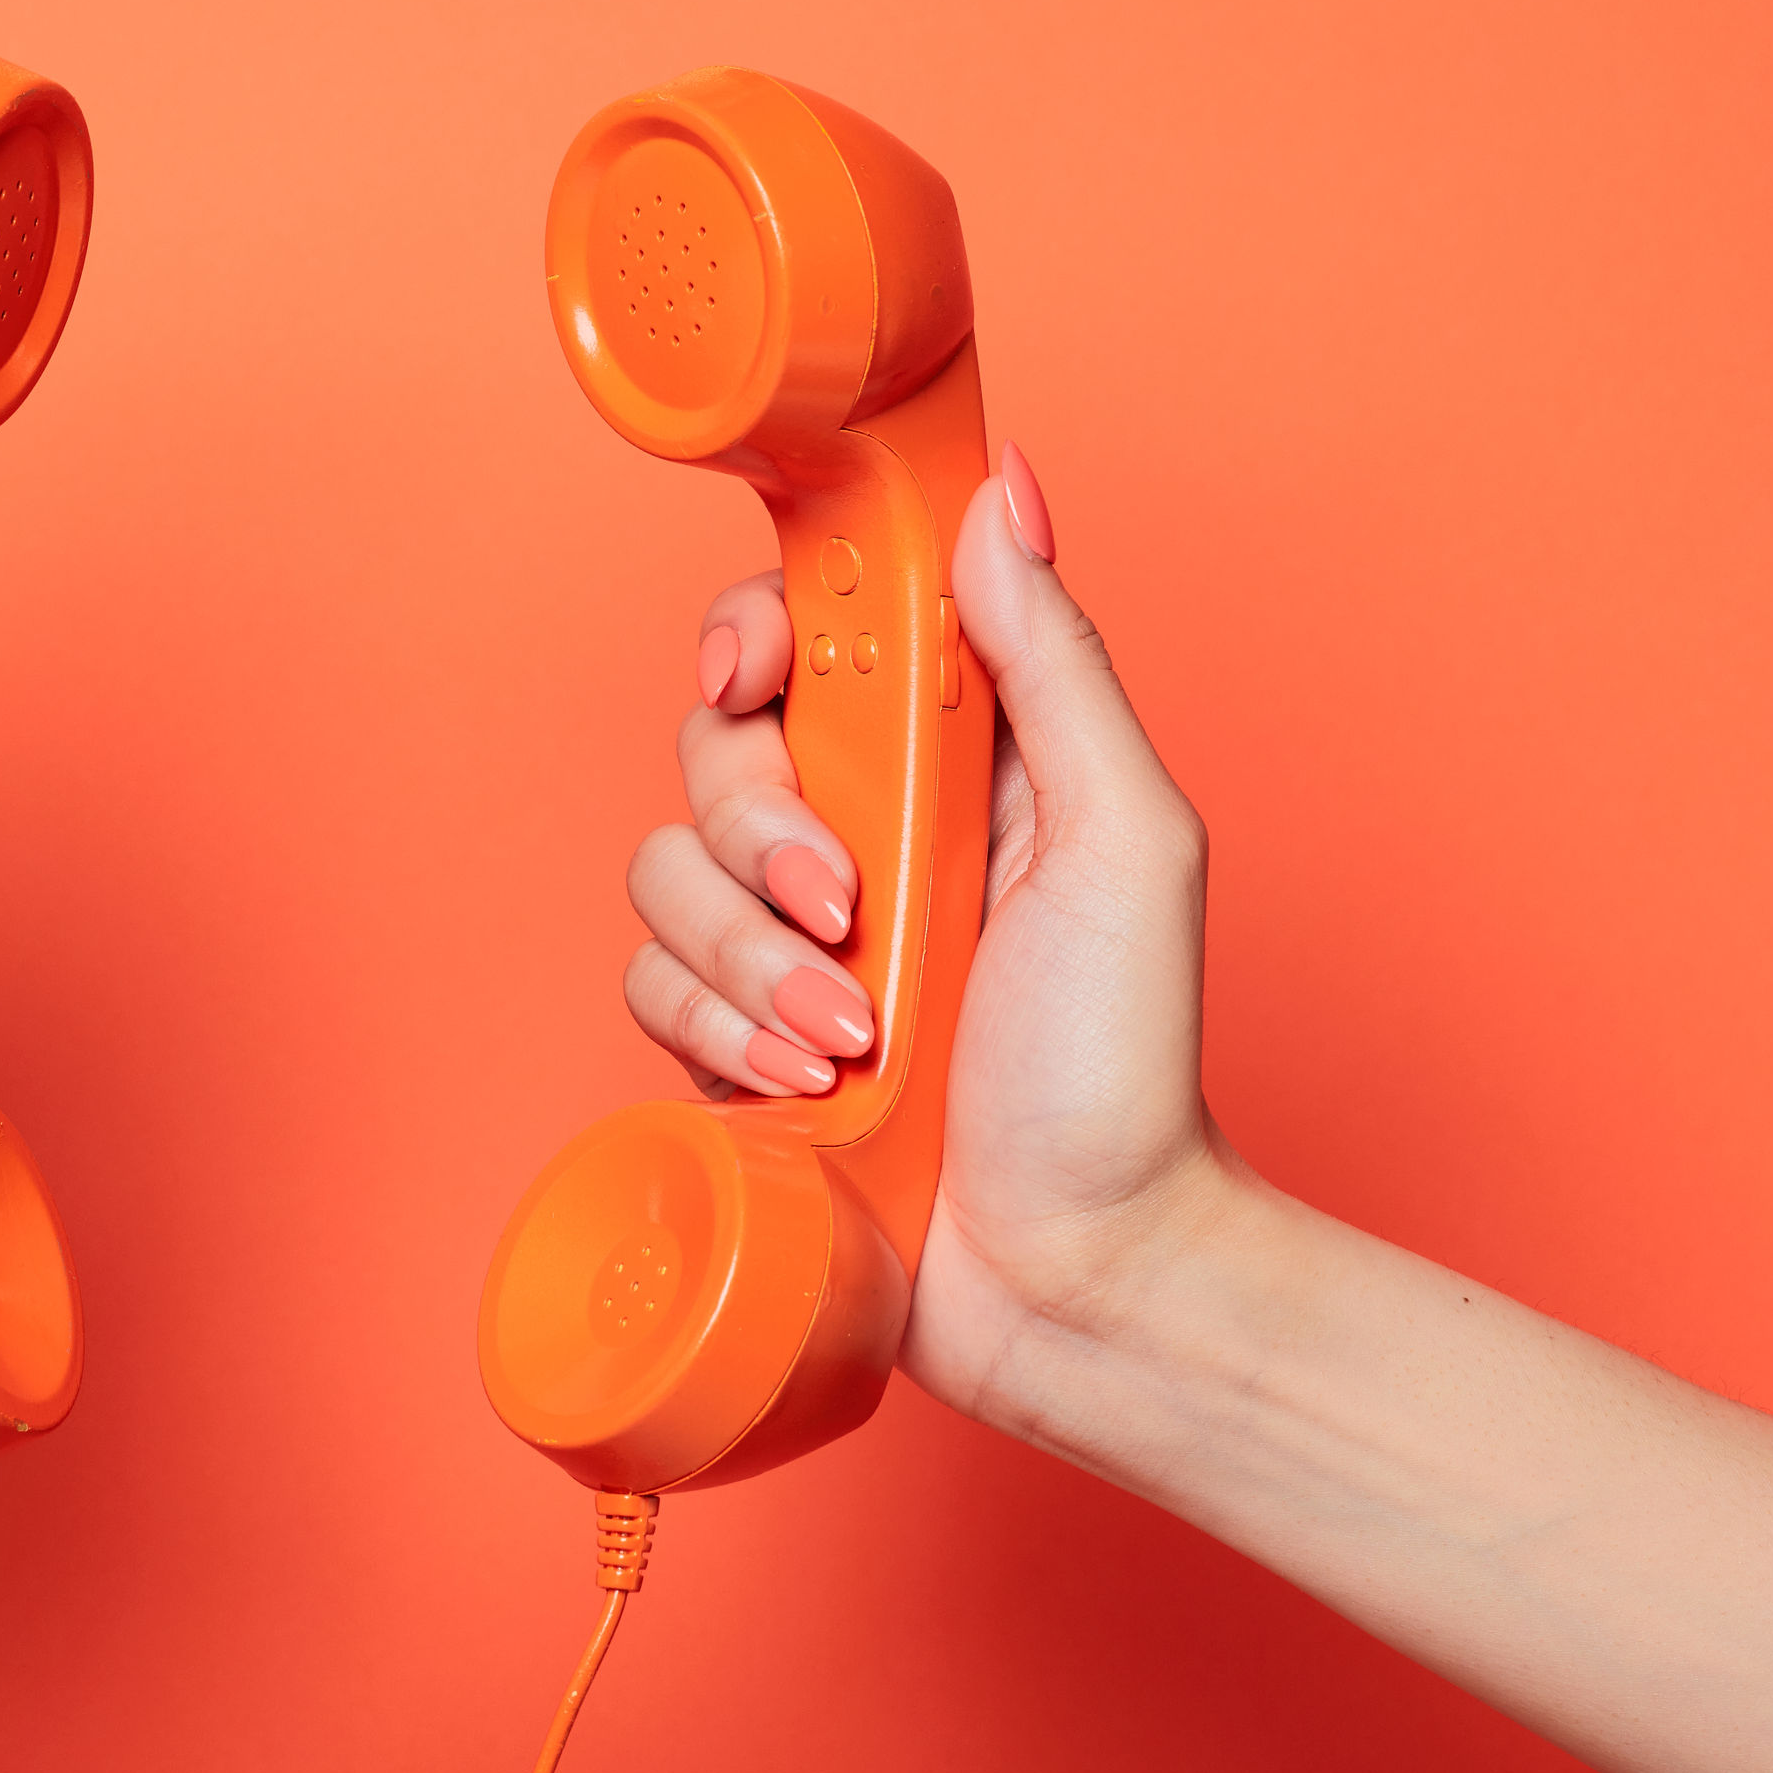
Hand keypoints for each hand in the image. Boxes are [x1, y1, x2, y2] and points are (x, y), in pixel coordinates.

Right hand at [618, 445, 1237, 1420]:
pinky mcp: (729, 1038)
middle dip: (758, 831)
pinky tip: (807, 1084)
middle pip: (711, 750)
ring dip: (747, 957)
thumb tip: (1004, 497)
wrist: (1080, 1276)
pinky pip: (646, 986)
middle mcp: (856, 833)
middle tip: (848, 908)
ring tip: (852, 1035)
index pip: (807, 636)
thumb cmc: (1125, 1069)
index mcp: (948, 762)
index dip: (754, 634)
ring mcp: (784, 941)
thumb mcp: (1122, 840)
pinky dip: (718, 1032)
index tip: (750, 674)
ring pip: (660, 872)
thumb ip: (1055, 664)